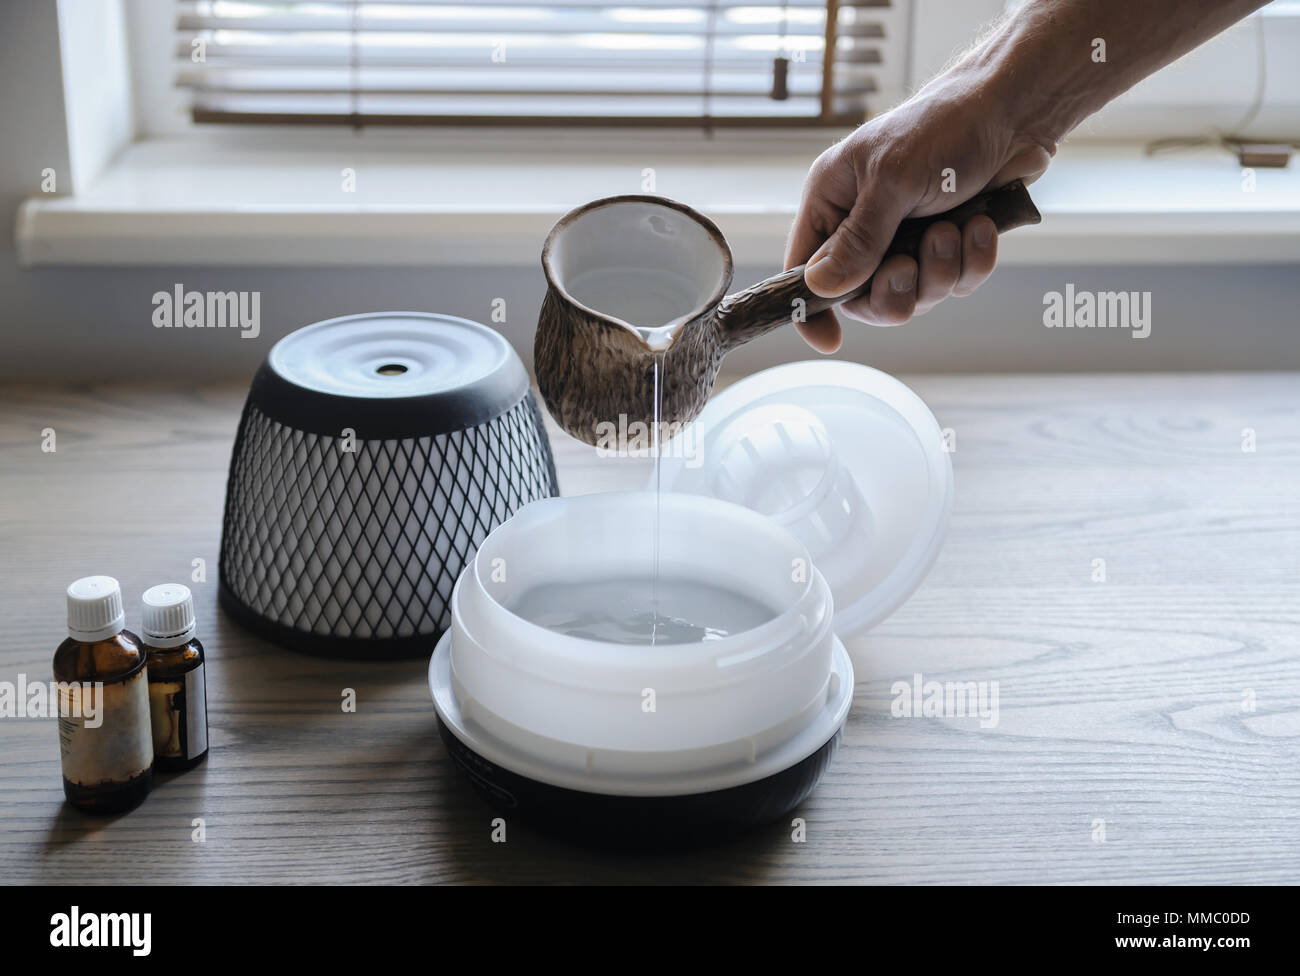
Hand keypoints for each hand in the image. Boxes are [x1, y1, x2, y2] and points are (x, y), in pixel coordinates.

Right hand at [785, 69, 1055, 351]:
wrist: (1015, 110)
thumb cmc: (944, 127)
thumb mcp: (892, 181)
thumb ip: (857, 240)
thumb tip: (820, 288)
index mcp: (833, 200)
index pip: (804, 269)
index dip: (812, 308)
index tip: (831, 341)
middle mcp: (863, 223)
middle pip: (862, 296)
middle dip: (893, 291)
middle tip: (908, 267)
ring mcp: (906, 237)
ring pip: (913, 295)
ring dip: (938, 272)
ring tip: (953, 230)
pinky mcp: (949, 244)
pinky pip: (953, 283)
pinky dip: (970, 262)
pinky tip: (980, 227)